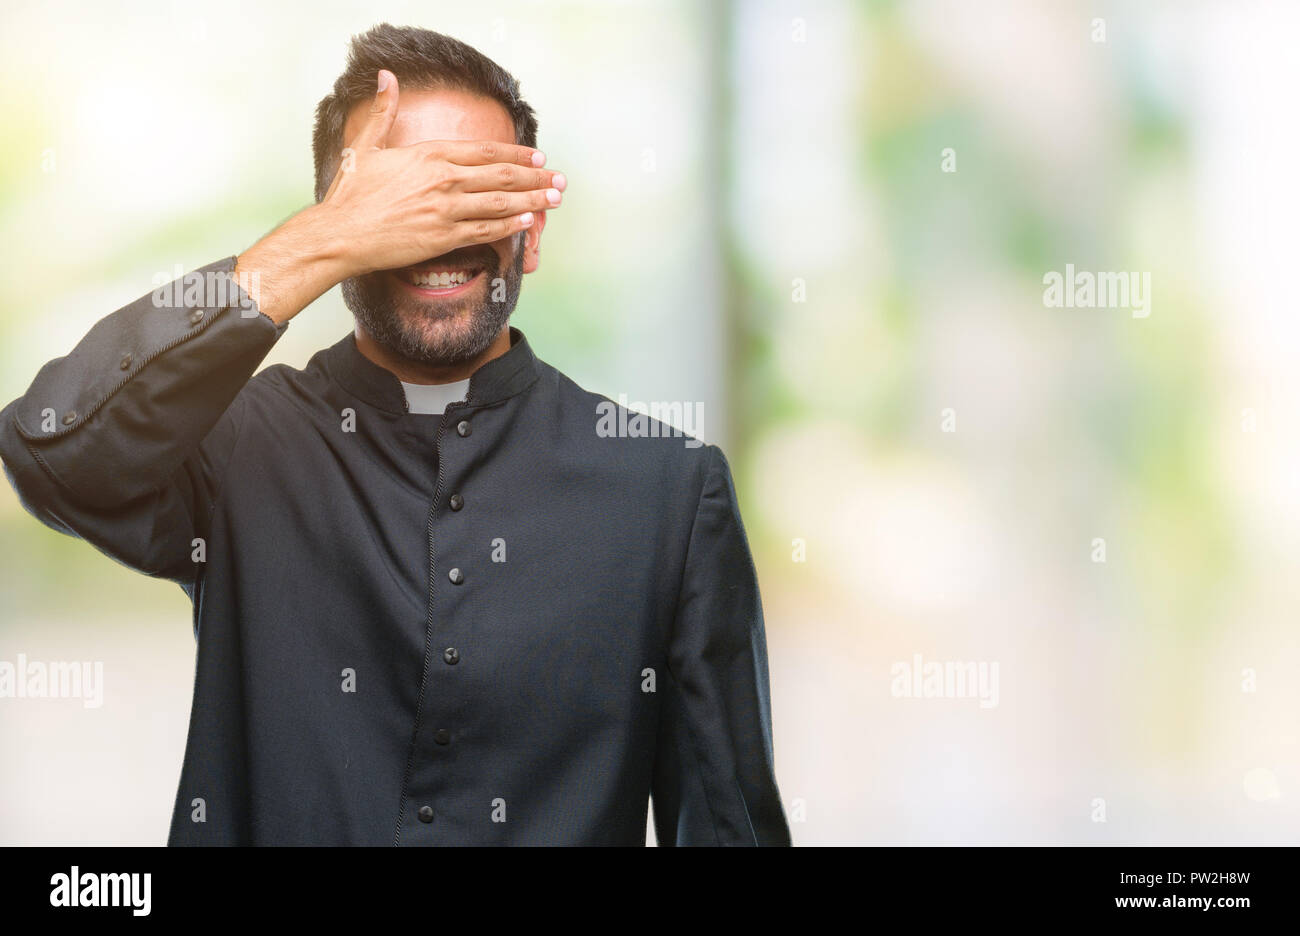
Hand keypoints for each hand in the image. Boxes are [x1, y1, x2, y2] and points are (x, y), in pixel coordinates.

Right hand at [318, 69, 563, 277]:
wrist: (339, 233)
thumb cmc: (351, 194)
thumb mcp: (366, 145)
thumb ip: (384, 110)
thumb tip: (386, 76)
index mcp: (429, 155)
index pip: (485, 151)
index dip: (516, 154)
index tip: (538, 157)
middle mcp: (443, 180)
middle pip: (501, 175)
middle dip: (535, 177)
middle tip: (559, 180)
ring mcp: (446, 210)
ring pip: (500, 203)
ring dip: (531, 200)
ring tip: (554, 200)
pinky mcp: (443, 237)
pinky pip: (485, 231)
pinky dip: (509, 226)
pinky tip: (527, 222)